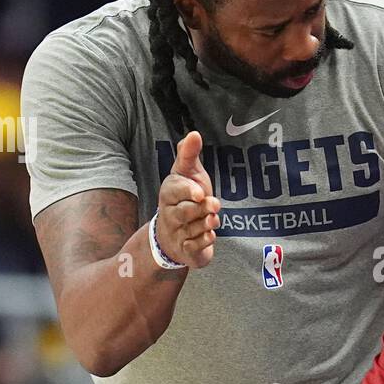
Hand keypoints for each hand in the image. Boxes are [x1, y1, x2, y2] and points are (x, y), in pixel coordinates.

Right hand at [155, 130, 219, 267]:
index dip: (188, 191)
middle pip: (185, 212)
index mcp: (169, 193)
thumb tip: (193, 133)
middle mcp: (169, 214)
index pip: (175, 191)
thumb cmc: (185, 198)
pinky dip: (204, 242)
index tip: (200, 193)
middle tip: (215, 205)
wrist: (174, 234)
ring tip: (213, 220)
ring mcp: (176, 233)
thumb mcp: (187, 174)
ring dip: (206, 225)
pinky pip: (194, 247)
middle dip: (202, 209)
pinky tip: (210, 235)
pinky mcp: (185, 250)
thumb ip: (189, 155)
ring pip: (192, 229)